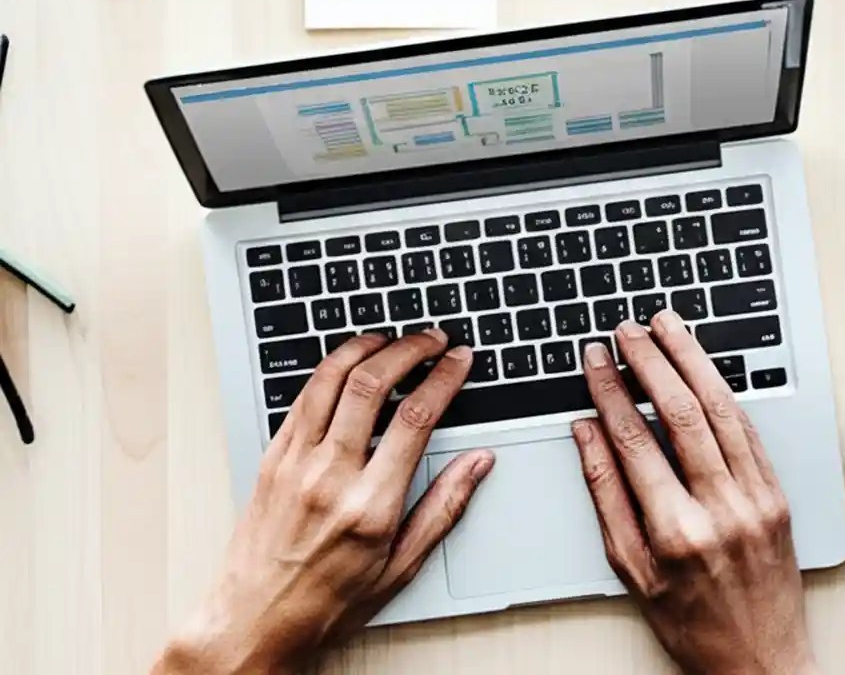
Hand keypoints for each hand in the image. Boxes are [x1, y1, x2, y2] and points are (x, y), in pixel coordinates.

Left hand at [154, 332, 493, 673]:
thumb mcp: (402, 566)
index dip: (444, 378)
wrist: (255, 619)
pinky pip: (301, 398)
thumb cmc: (328, 600)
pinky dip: (329, 370)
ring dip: (364, 348)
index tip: (459, 360)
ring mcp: (294, 463)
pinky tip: (348, 363)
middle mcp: (329, 476)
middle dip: (408, 349)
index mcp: (370, 506)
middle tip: (431, 338)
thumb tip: (477, 463)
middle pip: (371, 385)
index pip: (415, 418)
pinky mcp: (272, 458)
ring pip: (329, 380)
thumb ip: (445, 507)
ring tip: (390, 338)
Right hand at [572, 312, 817, 674]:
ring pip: (723, 411)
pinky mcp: (779, 495)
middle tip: (628, 330)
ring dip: (693, 361)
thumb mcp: (630, 571)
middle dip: (652, 361)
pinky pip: (749, 432)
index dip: (610, 391)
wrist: (761, 661)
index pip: (635, 439)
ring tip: (668, 328)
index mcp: (676, 532)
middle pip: (683, 413)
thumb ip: (605, 497)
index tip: (595, 360)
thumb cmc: (692, 625)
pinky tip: (705, 370)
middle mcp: (722, 509)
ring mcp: (757, 499)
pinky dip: (725, 395)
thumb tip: (586, 435)